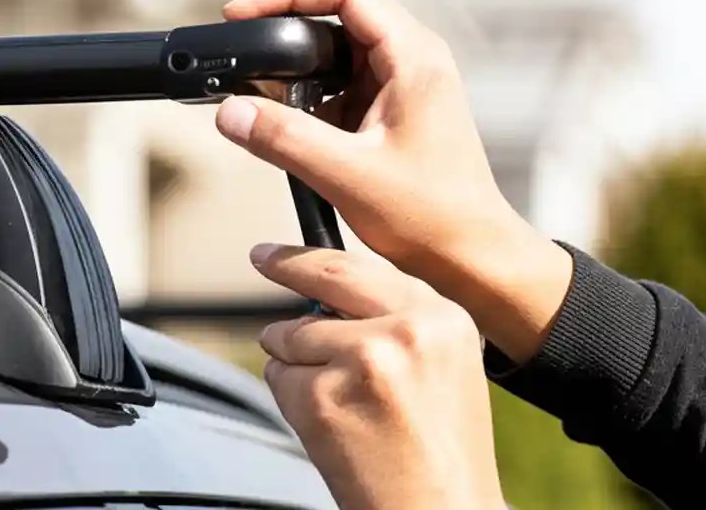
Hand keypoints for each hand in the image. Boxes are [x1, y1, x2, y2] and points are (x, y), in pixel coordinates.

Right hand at [216, 0, 571, 361]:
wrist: (470, 256)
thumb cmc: (435, 216)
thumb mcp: (348, 174)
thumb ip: (285, 139)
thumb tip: (232, 112)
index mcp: (414, 57)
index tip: (243, 14)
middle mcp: (411, 60)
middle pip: (335, 14)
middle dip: (282, 30)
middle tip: (240, 48)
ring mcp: (400, 85)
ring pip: (333, 53)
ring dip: (293, 71)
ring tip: (257, 94)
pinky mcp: (388, 111)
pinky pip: (338, 87)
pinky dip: (305, 99)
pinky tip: (284, 125)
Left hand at [255, 244, 504, 509]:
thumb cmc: (441, 455)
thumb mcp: (444, 368)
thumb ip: (398, 323)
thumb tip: (330, 300)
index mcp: (443, 318)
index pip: (364, 268)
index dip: (314, 257)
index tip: (282, 251)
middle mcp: (405, 329)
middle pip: (323, 279)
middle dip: (285, 266)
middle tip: (261, 257)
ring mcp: (361, 359)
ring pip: (292, 336)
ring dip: (296, 364)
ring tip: (343, 407)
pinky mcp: (322, 396)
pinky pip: (279, 377)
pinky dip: (291, 400)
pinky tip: (330, 428)